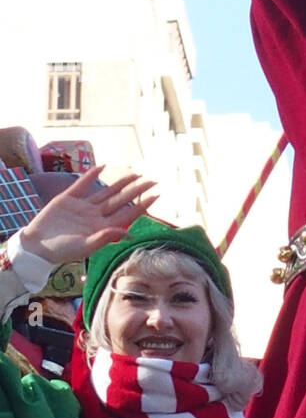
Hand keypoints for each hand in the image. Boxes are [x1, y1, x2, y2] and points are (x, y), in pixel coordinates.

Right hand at [18, 166, 155, 264]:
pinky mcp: (68, 199)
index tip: (157, 195)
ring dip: (120, 182)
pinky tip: (103, 166)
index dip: (142, 205)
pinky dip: (91, 174)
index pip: (127, 214)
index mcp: (102, 227)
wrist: (36, 246)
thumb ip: (105, 238)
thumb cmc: (61, 251)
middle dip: (137, 190)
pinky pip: (82, 184)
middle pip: (120, 200)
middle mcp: (95, 216)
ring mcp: (83, 207)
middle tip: (153, 180)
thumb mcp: (84, 247)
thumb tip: (127, 233)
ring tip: (135, 173)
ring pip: (106, 191)